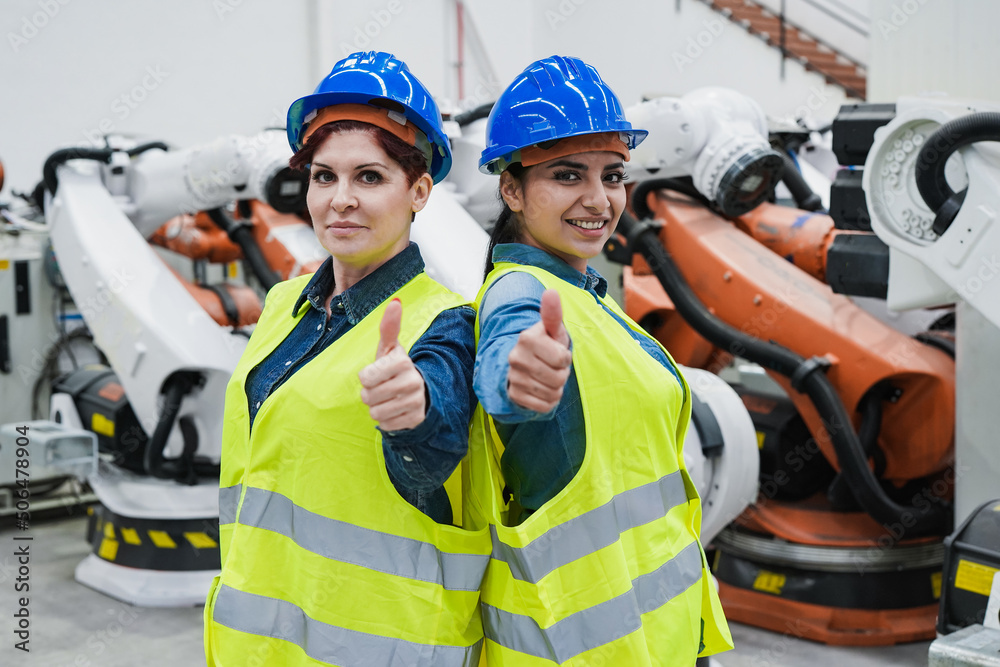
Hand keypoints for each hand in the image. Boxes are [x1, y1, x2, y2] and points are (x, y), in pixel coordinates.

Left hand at [359, 299, 426, 430]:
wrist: (421, 393)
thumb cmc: (396, 369)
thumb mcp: (390, 349)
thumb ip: (389, 327)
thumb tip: (395, 302)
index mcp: (403, 362)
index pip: (365, 377)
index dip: (366, 377)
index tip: (377, 373)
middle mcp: (412, 382)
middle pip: (368, 396)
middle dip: (370, 394)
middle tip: (382, 388)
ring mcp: (415, 402)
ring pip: (375, 412)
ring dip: (377, 408)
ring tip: (388, 399)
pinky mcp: (415, 419)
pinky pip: (385, 425)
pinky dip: (386, 420)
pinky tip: (395, 410)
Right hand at [506, 289, 571, 412]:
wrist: (525, 365)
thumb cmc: (545, 345)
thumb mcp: (552, 330)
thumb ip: (553, 314)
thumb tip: (551, 292)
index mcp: (526, 338)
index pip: (563, 358)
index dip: (565, 358)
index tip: (557, 353)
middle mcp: (516, 358)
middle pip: (558, 377)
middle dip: (562, 374)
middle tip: (553, 367)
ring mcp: (513, 378)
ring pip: (552, 393)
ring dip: (556, 388)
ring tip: (547, 377)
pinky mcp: (514, 395)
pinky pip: (544, 406)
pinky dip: (548, 401)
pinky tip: (542, 390)